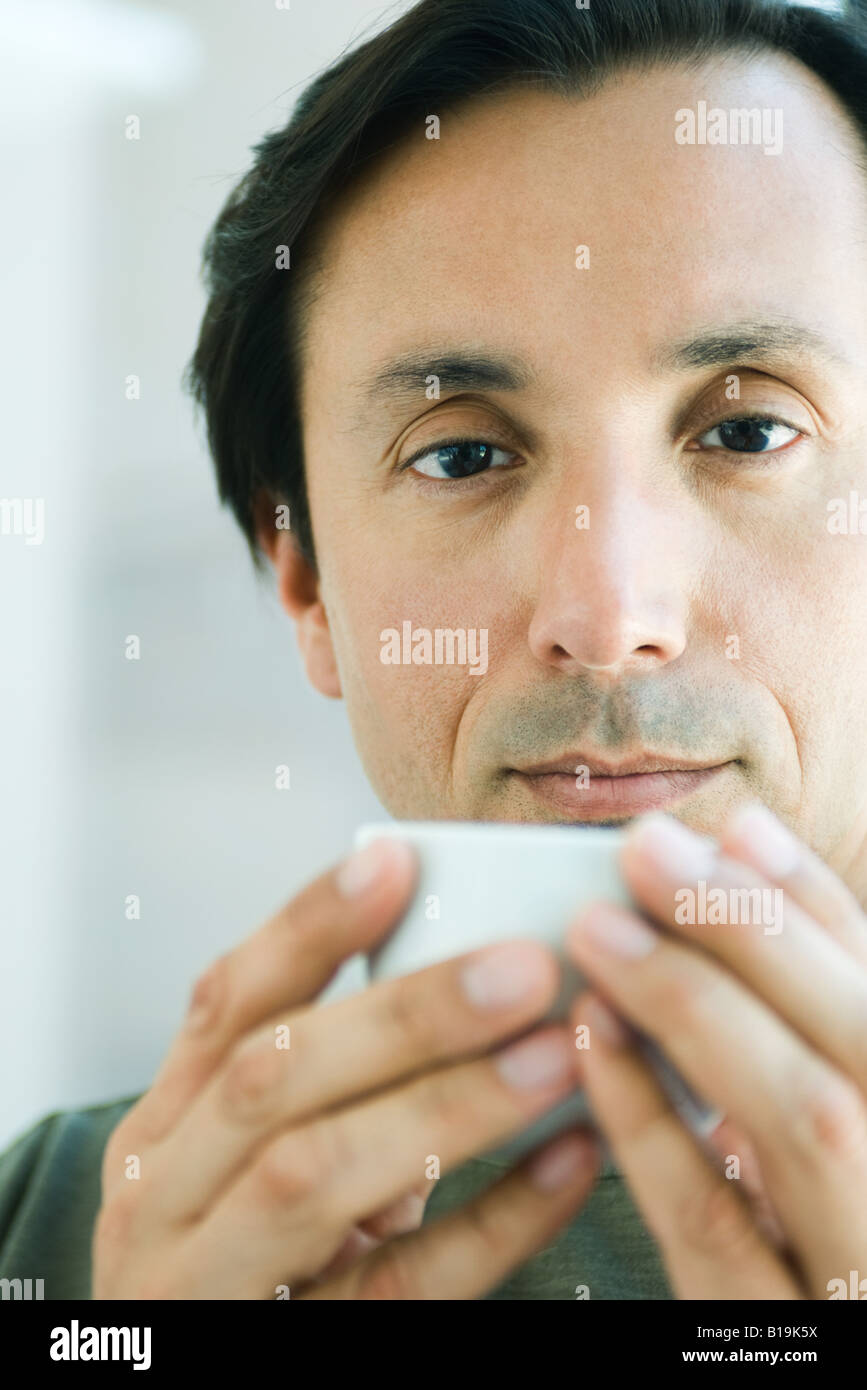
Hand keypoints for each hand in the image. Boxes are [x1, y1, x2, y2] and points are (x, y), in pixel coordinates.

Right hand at [93, 839, 599, 1298]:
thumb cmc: (258, 1262)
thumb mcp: (259, 1160)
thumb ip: (327, 1080)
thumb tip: (475, 963)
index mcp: (165, 1127)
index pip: (226, 1002)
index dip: (307, 927)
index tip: (397, 859)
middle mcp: (164, 1196)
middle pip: (272, 1076)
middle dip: (401, 1014)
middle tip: (525, 965)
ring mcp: (208, 1283)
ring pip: (314, 1173)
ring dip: (445, 1105)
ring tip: (555, 1055)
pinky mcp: (286, 1358)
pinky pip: (395, 1288)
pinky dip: (491, 1222)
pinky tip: (568, 1163)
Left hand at [566, 802, 866, 1298]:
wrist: (821, 1383)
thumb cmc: (828, 1233)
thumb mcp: (845, 1135)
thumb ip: (817, 1029)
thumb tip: (748, 869)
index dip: (818, 909)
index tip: (735, 828)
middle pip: (863, 1043)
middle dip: (754, 932)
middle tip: (648, 853)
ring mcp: (862, 1281)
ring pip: (802, 1122)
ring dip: (697, 1006)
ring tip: (600, 932)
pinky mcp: (776, 1345)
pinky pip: (712, 1227)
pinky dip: (649, 1126)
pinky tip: (591, 1046)